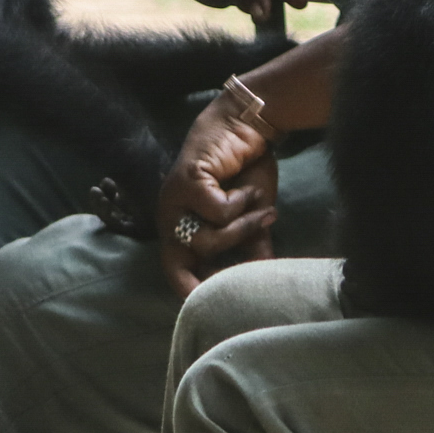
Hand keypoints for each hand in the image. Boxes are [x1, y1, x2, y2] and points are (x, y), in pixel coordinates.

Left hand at [157, 90, 279, 295]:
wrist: (247, 126)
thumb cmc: (246, 171)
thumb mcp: (252, 217)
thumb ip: (252, 245)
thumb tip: (263, 278)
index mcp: (180, 226)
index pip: (174, 269)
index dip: (189, 290)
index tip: (211, 306)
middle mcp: (170, 215)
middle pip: (192, 258)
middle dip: (229, 254)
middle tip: (257, 243)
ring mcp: (173, 199)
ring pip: (207, 239)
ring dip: (243, 225)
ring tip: (262, 207)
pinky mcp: (186, 182)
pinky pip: (217, 213)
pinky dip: (240, 203)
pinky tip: (247, 189)